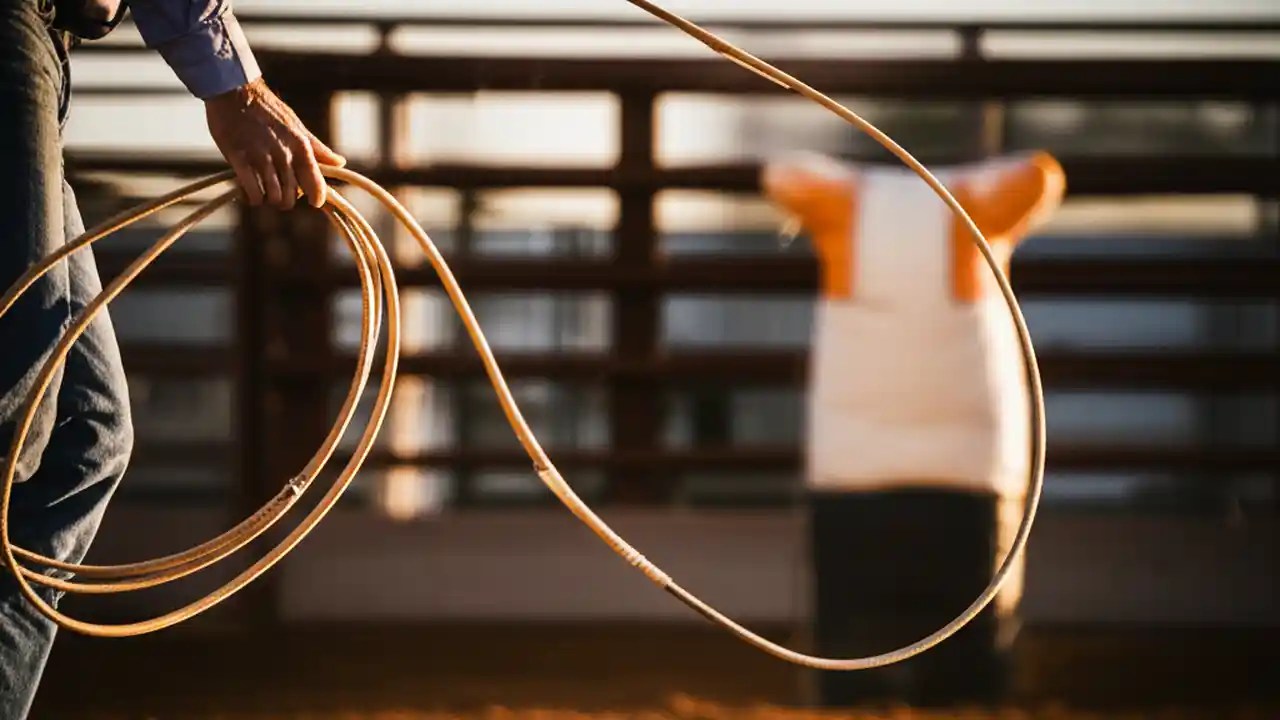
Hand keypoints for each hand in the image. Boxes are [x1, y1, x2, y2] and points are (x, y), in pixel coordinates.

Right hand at [205, 78, 346, 209]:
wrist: (235, 91)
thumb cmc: (267, 108)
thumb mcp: (296, 126)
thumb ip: (317, 148)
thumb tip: (340, 162)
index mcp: (301, 147)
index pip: (316, 184)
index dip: (316, 198)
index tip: (313, 202)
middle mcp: (284, 155)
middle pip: (291, 197)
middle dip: (286, 199)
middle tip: (279, 191)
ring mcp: (261, 158)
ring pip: (273, 197)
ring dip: (268, 199)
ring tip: (263, 191)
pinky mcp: (239, 159)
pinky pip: (252, 192)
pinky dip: (252, 197)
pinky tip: (249, 191)